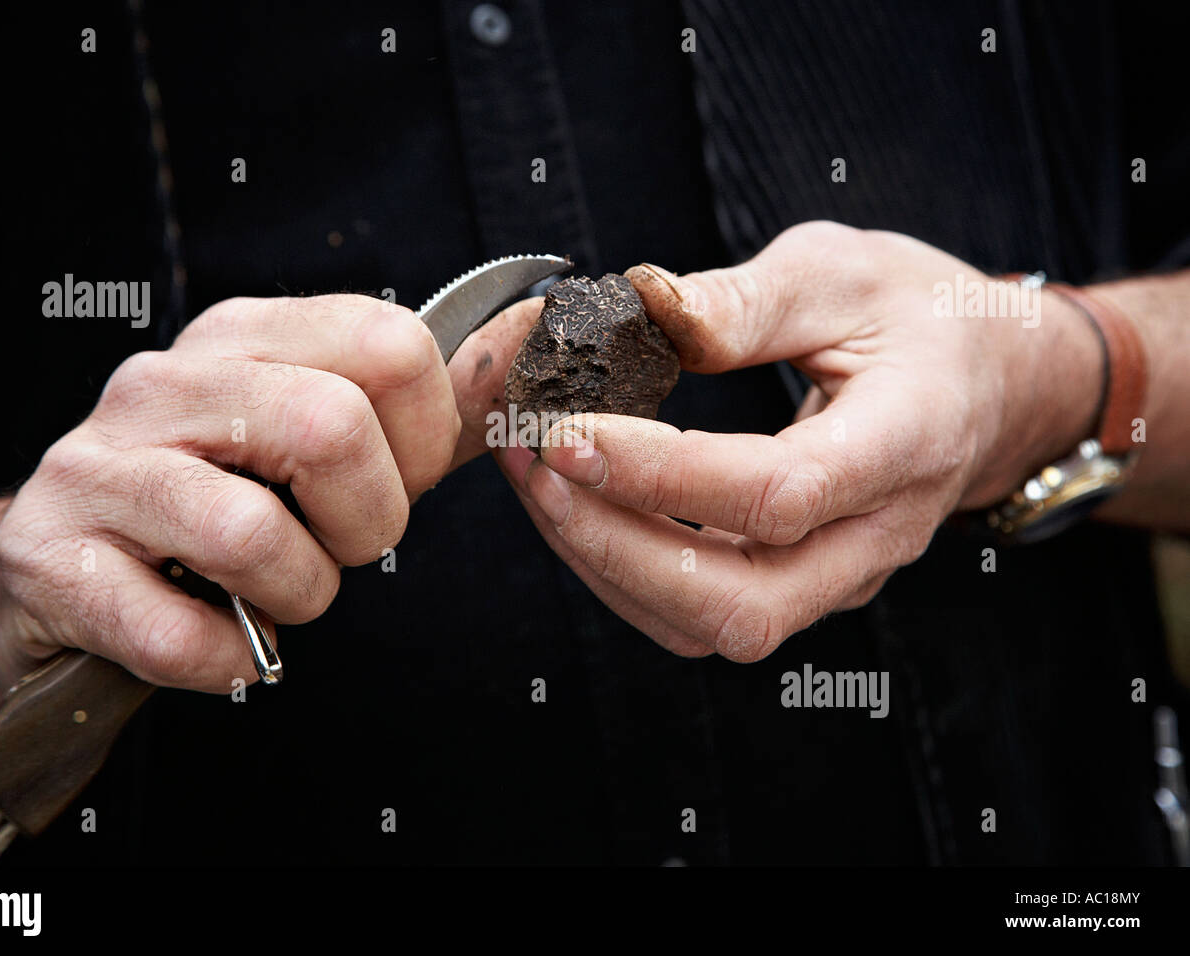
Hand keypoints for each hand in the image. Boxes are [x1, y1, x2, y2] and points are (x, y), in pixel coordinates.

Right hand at [0, 294, 464, 690]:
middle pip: (331, 427)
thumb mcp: (299, 428)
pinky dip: (228, 659)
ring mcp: (99, 468)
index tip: (397, 482)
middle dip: (370, 522)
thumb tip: (514, 369)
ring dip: (297, 595)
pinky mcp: (53, 559)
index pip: (392, 345)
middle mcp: (164, 383)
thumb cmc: (212, 501)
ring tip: (271, 593)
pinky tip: (218, 641)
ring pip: (252, 534)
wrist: (60, 567)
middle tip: (338, 547)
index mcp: (244, 337)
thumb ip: (400, 408)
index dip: (427, 438)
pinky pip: (182, 636)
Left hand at [495, 221, 1105, 660]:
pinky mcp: (799, 584)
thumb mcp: (843, 271)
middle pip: (741, 605)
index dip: (664, 476)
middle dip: (617, 547)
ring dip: (606, 564)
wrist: (987, 384)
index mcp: (907, 442)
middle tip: (535, 468)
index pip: (778, 493)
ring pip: (710, 624)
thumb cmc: (919, 319)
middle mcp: (875, 535)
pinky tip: (575, 504)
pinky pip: (700, 612)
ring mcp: (838, 575)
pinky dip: (623, 569)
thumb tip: (640, 306)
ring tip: (534, 479)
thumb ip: (745, 299)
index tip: (568, 432)